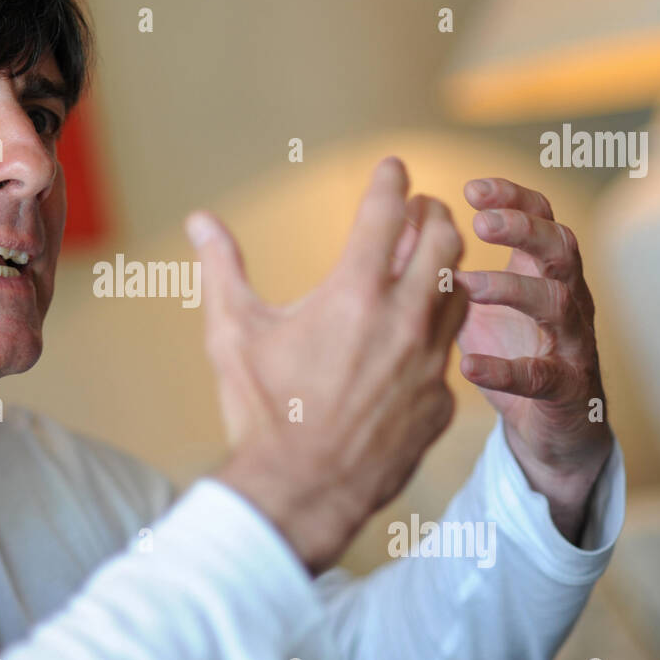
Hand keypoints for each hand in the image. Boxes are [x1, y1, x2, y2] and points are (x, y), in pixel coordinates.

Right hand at [187, 157, 467, 576]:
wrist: (301, 491)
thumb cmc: (262, 410)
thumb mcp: (232, 334)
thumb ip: (221, 268)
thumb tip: (199, 220)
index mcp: (353, 293)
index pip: (387, 212)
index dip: (391, 180)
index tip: (392, 167)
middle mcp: (403, 319)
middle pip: (445, 241)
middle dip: (434, 215)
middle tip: (421, 209)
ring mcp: (430, 362)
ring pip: (460, 294)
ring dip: (447, 270)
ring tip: (429, 264)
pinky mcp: (439, 401)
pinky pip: (449, 354)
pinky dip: (436, 335)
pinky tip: (416, 340)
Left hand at [454, 177, 613, 542]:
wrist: (552, 430)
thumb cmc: (509, 353)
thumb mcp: (476, 306)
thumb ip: (446, 272)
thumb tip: (394, 233)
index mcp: (544, 272)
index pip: (542, 216)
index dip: (514, 197)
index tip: (471, 188)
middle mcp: (567, 298)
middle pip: (561, 247)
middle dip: (524, 229)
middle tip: (481, 223)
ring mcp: (573, 343)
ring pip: (559, 303)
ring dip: (513, 288)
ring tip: (468, 284)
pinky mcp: (566, 390)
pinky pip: (542, 375)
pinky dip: (506, 369)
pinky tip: (469, 365)